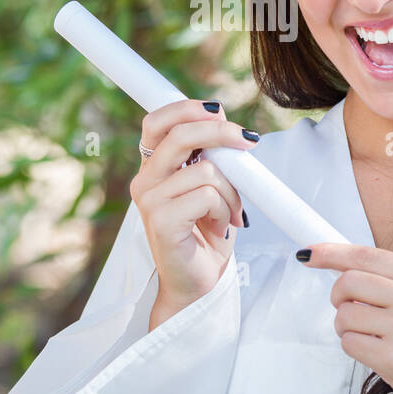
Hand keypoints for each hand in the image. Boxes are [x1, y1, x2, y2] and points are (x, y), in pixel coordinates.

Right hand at [129, 99, 259, 328]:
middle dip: (220, 132)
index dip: (186, 108)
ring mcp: (149, 201)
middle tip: (248, 142)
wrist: (198, 285)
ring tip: (229, 215)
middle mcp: (145, 180)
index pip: (157, 121)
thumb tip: (229, 129)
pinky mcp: (161, 221)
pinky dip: (224, 211)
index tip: (219, 111)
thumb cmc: (206, 235)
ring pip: (205, 170)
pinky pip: (206, 196)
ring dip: (231, 193)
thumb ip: (211, 158)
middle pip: (180, 134)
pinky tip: (220, 228)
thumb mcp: (211, 187)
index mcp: (154, 168)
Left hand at [299, 242, 392, 393]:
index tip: (310, 253)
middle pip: (349, 282)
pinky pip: (349, 343)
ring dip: (346, 326)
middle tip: (350, 309)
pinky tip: (374, 351)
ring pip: (345, 314)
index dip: (331, 253)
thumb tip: (344, 266)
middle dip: (339, 297)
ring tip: (368, 335)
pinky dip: (353, 346)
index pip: (366, 256)